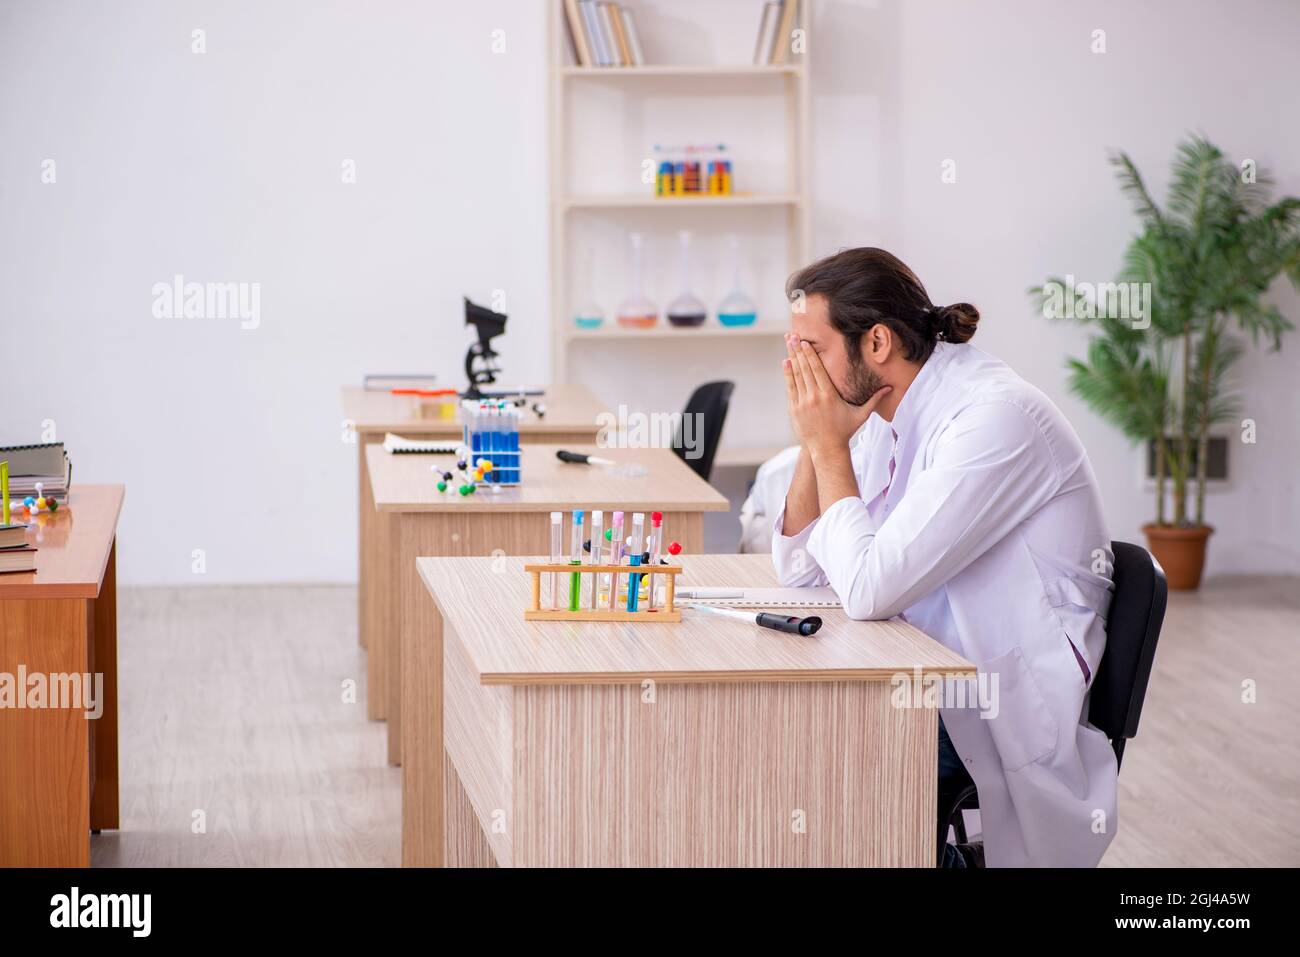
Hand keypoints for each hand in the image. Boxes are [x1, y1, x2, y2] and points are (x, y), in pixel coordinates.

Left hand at [783, 334, 890, 456]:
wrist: (826, 449)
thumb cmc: (845, 431)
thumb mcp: (860, 415)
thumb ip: (874, 400)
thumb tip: (890, 388)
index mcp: (829, 395)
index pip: (817, 370)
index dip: (811, 355)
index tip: (806, 342)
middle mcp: (814, 397)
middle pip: (805, 369)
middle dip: (799, 351)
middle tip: (793, 336)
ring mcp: (802, 403)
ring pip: (796, 376)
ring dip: (792, 359)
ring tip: (789, 344)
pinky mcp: (795, 409)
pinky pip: (791, 388)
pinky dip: (788, 375)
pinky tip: (786, 363)